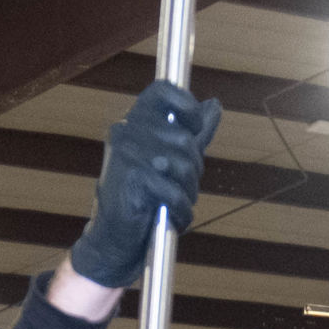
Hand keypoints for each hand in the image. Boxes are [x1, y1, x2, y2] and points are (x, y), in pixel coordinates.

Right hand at [69, 79, 220, 290]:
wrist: (114, 238)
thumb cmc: (143, 197)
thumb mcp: (170, 159)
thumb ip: (192, 132)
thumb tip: (215, 105)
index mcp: (135, 121)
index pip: (163, 91)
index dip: (187, 106)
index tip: (194, 129)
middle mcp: (127, 131)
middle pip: (184, 140)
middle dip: (193, 170)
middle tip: (183, 188)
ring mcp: (127, 154)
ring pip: (183, 166)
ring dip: (188, 193)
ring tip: (177, 204)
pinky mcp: (131, 179)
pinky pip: (173, 191)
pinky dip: (181, 211)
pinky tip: (174, 219)